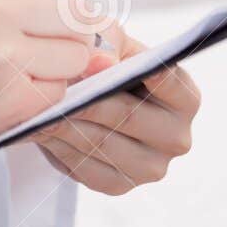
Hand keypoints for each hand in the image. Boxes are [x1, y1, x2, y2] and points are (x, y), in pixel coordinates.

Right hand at [0, 0, 105, 183]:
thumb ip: (23, 0)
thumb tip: (99, 22)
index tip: (56, 8)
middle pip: (81, 11)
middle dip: (72, 35)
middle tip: (42, 50)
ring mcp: (2, 52)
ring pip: (79, 55)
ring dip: (60, 71)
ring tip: (18, 75)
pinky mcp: (10, 97)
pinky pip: (60, 93)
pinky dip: (43, 100)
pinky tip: (7, 98)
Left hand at [29, 23, 200, 195]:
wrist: (90, 97)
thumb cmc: (108, 63)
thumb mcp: (112, 42)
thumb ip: (109, 45)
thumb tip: (99, 62)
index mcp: (185, 98)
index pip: (172, 84)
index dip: (150, 74)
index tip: (120, 62)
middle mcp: (176, 138)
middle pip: (129, 117)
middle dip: (89, 100)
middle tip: (56, 86)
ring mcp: (150, 167)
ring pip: (101, 144)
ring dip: (67, 124)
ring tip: (40, 106)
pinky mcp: (118, 185)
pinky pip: (83, 166)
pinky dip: (59, 145)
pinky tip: (41, 127)